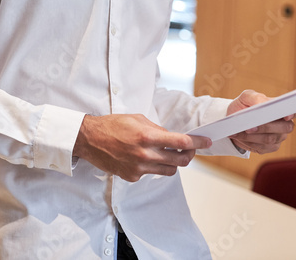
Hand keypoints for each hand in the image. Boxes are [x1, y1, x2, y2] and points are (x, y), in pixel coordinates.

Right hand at [73, 114, 210, 181]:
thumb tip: (172, 137)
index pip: (181, 142)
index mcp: (147, 136)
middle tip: (189, 149)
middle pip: (180, 160)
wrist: (89, 139)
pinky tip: (142, 157)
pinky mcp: (132, 176)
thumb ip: (157, 129)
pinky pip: (152, 173)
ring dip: (172, 162)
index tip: (206, 142)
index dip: (197, 143)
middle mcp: (145, 154)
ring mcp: (139, 168)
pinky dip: (152, 166)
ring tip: (165, 153)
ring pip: (169, 170)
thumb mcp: (137, 119)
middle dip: (189, 154)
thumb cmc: (112, 126)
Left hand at [226, 89, 295, 153]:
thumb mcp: (246, 97)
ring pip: (270, 139)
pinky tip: (238, 136)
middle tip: (249, 127)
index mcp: (282, 108)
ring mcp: (280, 136)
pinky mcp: (271, 147)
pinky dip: (248, 142)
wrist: (235, 120)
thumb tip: (262, 105)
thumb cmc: (244, 106)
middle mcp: (285, 123)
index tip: (287, 115)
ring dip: (252, 136)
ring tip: (237, 131)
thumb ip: (256, 98)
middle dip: (265, 127)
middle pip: (285, 127)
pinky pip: (262, 147)